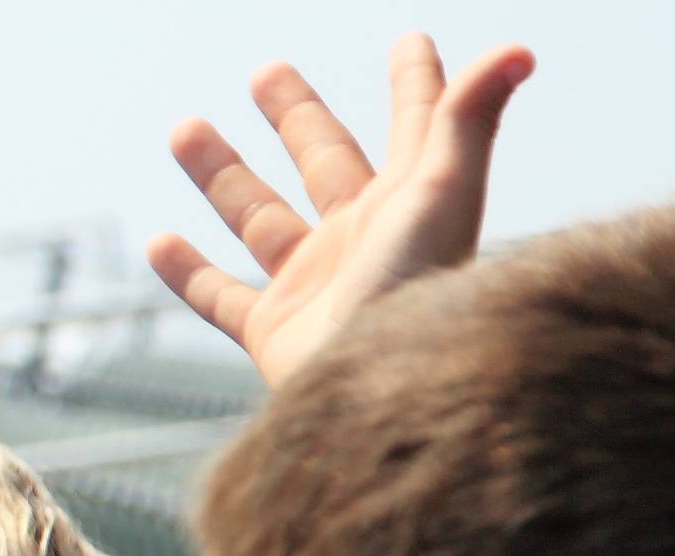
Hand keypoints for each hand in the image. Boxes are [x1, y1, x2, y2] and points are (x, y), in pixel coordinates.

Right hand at [150, 34, 533, 384]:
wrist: (375, 395)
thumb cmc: (416, 292)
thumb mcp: (443, 192)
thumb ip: (467, 117)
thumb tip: (517, 48)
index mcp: (410, 199)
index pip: (416, 124)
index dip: (416, 80)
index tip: (410, 40)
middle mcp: (363, 237)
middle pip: (325, 160)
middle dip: (297, 114)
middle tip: (266, 71)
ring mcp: (315, 285)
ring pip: (259, 217)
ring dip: (221, 173)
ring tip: (184, 127)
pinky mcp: (274, 332)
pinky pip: (222, 298)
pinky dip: (188, 273)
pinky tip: (158, 243)